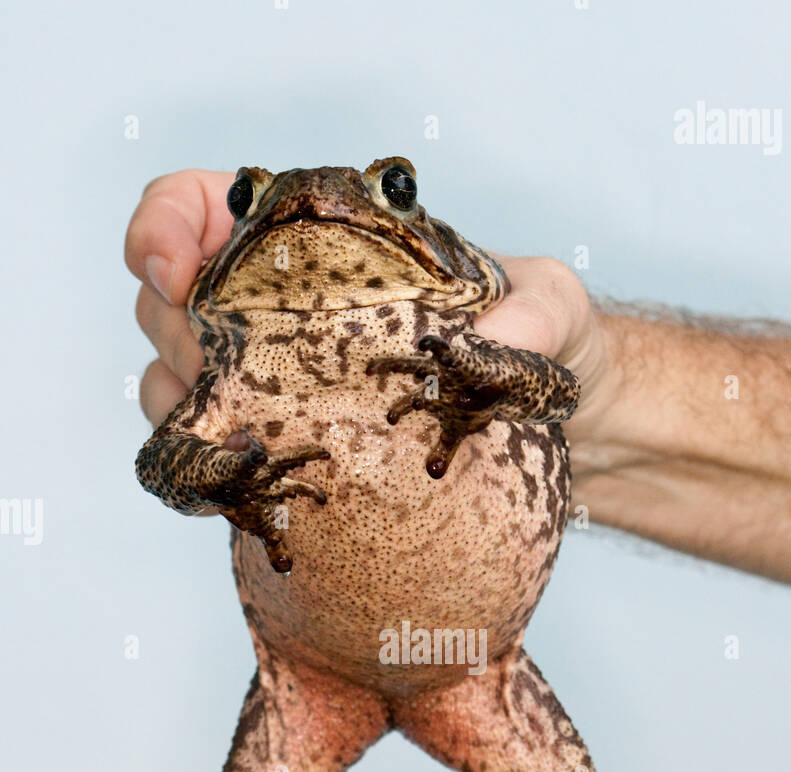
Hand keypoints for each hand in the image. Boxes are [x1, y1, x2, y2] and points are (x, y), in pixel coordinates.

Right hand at [125, 172, 611, 432]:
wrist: (561, 425)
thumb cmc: (549, 344)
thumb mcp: (554, 310)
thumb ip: (531, 315)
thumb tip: (487, 348)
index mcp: (323, 242)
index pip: (204, 207)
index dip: (163, 227)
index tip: (173, 269)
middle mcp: (285, 309)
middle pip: (168, 302)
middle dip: (175, 329)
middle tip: (225, 365)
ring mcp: (281, 382)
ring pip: (174, 382)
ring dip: (182, 404)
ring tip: (236, 431)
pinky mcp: (291, 448)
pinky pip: (215, 452)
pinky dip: (211, 463)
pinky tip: (244, 478)